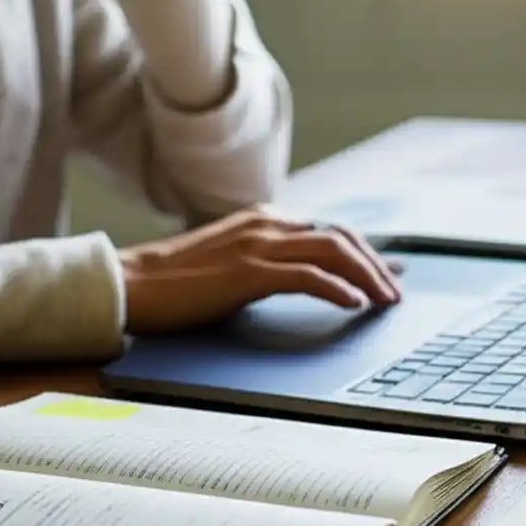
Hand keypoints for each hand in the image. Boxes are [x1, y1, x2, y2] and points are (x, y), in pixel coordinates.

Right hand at [118, 208, 402, 334]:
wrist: (130, 285)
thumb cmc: (176, 284)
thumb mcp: (231, 264)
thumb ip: (267, 265)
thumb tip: (305, 282)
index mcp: (264, 221)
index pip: (329, 230)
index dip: (365, 251)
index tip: (390, 271)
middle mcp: (267, 225)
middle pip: (341, 237)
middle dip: (376, 264)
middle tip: (395, 293)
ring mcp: (258, 245)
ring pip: (333, 251)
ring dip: (367, 276)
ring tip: (385, 301)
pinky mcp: (248, 272)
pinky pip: (307, 277)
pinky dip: (337, 288)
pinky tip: (354, 304)